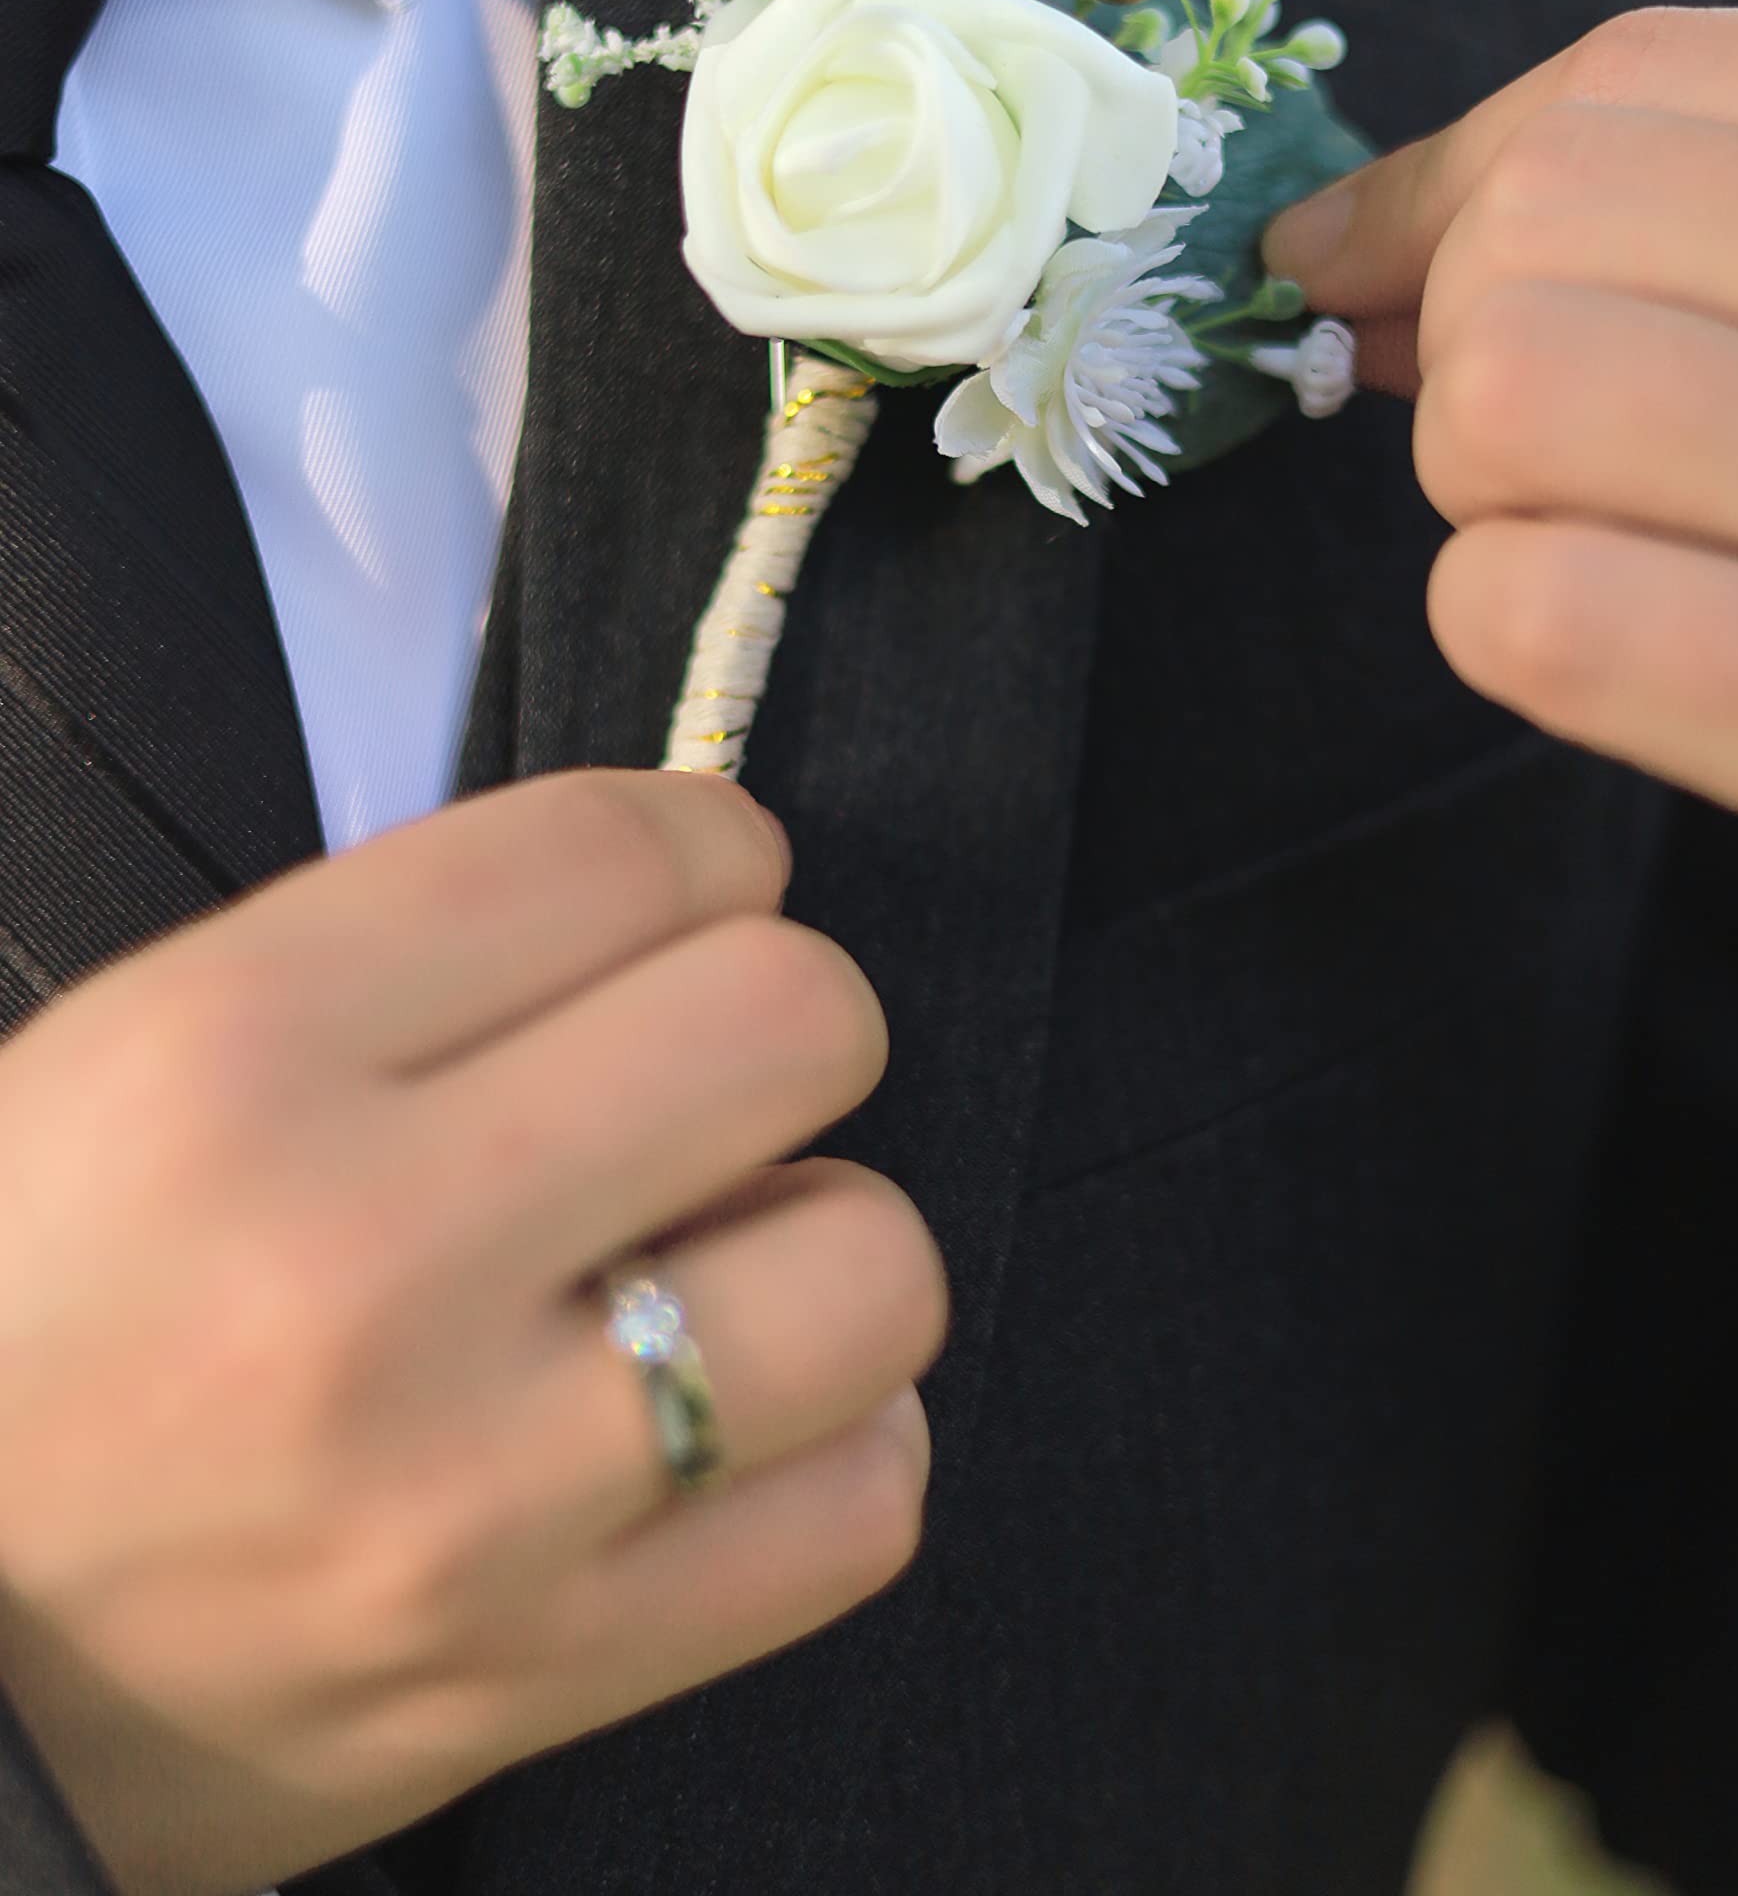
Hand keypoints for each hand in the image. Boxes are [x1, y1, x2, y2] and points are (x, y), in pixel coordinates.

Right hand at [0, 773, 944, 1895]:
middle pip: (793, 1021)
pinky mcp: (537, 1675)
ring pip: (873, 1268)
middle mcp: (361, 1268)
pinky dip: (832, 1437)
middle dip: (771, 1016)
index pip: (622, 853)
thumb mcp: (140, 1048)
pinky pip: (860, 1507)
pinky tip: (725, 1412)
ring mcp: (468, 1498)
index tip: (695, 881)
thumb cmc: (29, 1303)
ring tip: (709, 1255)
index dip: (703, 841)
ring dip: (820, 1236)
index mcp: (234, 1061)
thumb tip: (691, 896)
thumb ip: (422, 947)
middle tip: (697, 1070)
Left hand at [1263, 7, 1737, 946]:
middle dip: (1470, 334)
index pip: (1640, 79)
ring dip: (1483, 479)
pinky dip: (1504, 620)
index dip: (1444, 177)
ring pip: (1518, 384)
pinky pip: (1542, 608)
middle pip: (1551, 214)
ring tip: (1600, 543)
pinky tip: (1606, 654)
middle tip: (1544, 453)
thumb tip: (1340, 247)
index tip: (1359, 265)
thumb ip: (1694, 238)